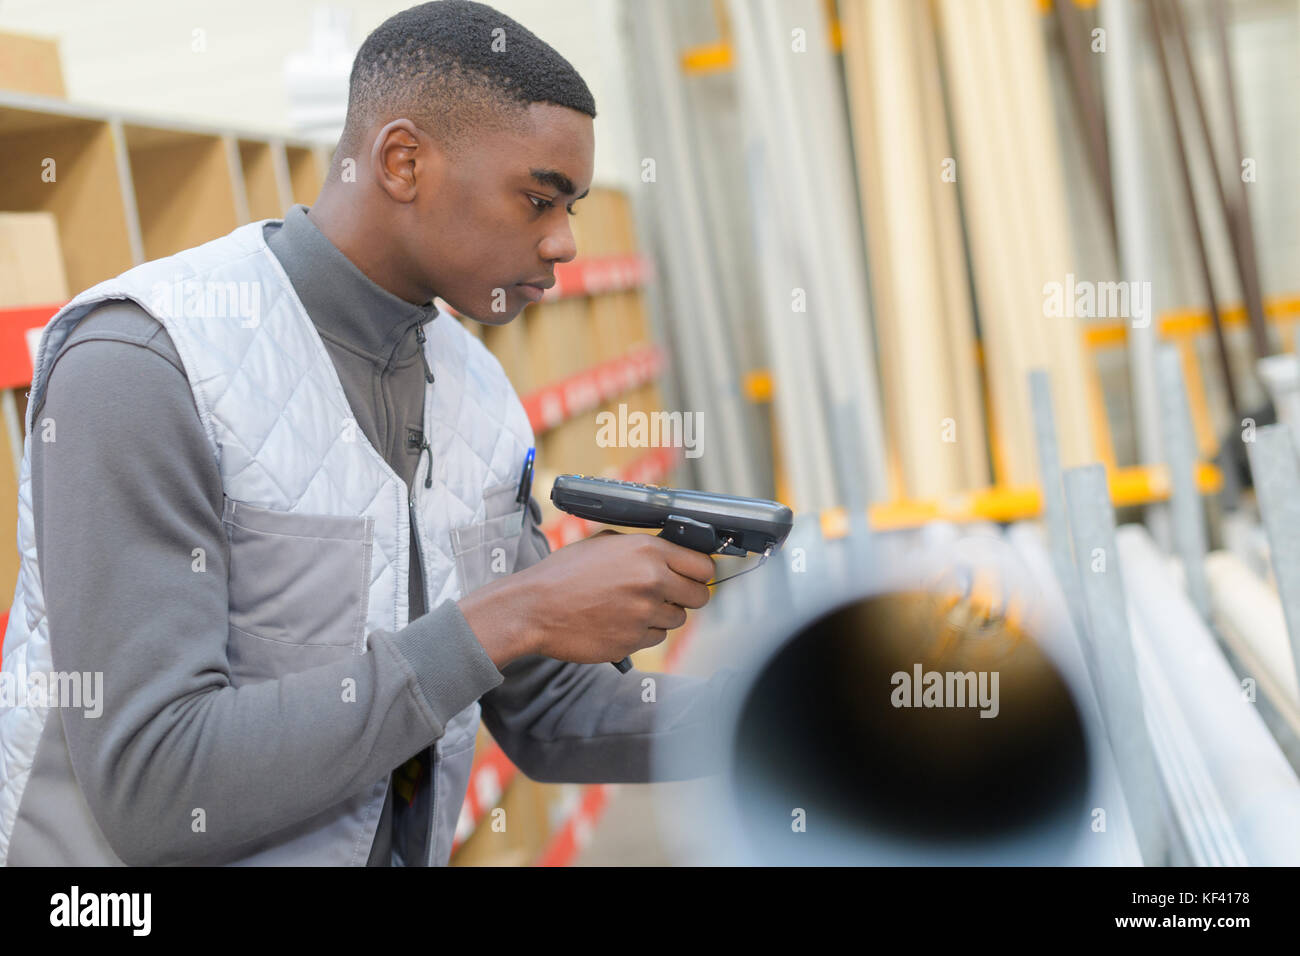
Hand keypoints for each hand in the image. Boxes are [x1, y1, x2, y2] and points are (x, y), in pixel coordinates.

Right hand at [458, 530, 713, 667]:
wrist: (533, 608)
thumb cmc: (564, 573)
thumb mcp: (604, 542)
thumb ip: (642, 546)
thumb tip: (672, 550)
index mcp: (648, 551)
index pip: (704, 565)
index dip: (700, 572)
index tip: (695, 576)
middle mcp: (653, 581)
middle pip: (700, 596)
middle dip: (687, 595)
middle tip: (669, 594)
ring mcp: (644, 614)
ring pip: (678, 619)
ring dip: (663, 615)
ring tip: (634, 607)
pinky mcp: (633, 642)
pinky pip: (656, 638)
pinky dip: (644, 632)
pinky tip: (620, 622)